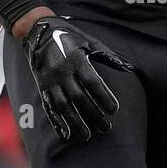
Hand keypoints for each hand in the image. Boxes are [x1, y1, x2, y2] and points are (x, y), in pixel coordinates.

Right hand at [23, 16, 133, 143]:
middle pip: (79, 97)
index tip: (113, 110)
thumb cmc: (69, 36)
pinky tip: (65, 134)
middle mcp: (62, 71)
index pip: (92, 81)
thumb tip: (128, 67)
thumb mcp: (89, 41)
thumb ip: (108, 55)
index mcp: (76, 59)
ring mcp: (50, 80)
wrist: (37, 31)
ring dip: (75, 122)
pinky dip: (56, 122)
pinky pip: (49, 107)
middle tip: (105, 128)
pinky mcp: (42, 87)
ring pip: (63, 105)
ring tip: (87, 136)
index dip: (103, 97)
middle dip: (93, 114)